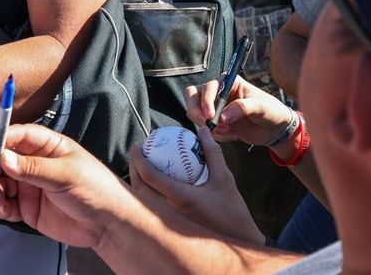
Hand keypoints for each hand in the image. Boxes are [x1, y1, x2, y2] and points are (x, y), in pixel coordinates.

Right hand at [0, 124, 136, 248]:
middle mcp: (36, 164)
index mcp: (48, 147)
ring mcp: (30, 186)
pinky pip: (6, 204)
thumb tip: (4, 158)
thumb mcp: (65, 174)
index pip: (19, 136)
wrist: (108, 225)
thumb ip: (33, 168)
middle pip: (4, 159)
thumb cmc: (96, 189)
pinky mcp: (28, 208)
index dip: (0, 138)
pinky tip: (3, 208)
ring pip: (1, 182)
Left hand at [129, 126, 264, 244]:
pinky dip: (146, 193)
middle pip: (139, 189)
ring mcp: (168, 221)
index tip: (136, 147)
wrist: (237, 240)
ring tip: (139, 167)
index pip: (151, 177)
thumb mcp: (225, 178)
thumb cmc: (232, 210)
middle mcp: (170, 211)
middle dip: (132, 169)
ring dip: (136, 182)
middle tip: (135, 154)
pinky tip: (151, 183)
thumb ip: (212, 153)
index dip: (139, 161)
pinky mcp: (170, 226)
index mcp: (181, 198)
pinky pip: (151, 207)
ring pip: (142, 200)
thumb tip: (202, 130)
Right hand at [185, 77, 292, 146]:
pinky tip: (233, 136)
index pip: (207, 87)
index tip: (210, 116)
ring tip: (228, 132)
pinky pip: (205, 128)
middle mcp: (217, 93)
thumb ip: (242, 108)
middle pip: (192, 96)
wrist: (275, 129)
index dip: (205, 101)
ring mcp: (215, 107)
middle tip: (207, 124)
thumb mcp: (260, 107)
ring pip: (195, 113)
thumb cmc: (271, 111)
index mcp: (228, 83)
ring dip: (208, 125)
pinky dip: (216, 135)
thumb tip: (222, 117)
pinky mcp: (216, 122)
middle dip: (196, 112)